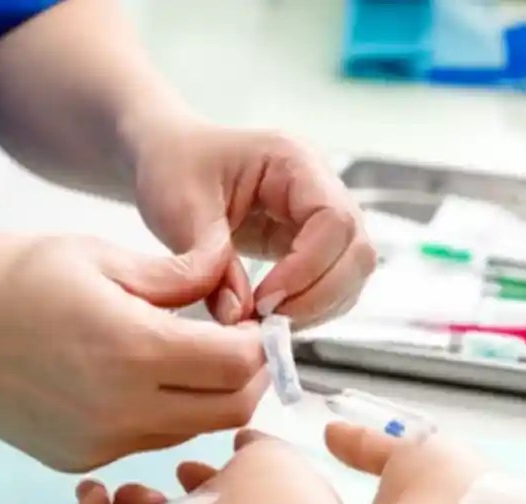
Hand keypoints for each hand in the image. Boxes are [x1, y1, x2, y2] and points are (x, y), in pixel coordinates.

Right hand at [0, 234, 268, 471]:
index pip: (240, 365)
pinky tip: (130, 378)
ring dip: (204, 398)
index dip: (260, 342)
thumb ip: (179, 276)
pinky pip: (145, 442)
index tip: (254, 321)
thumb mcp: (102, 256)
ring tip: (181, 355)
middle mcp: (122, 409)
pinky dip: (158, 414)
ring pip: (189, 431)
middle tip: (234, 343)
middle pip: (229, 412)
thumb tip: (232, 282)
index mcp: (134, 348)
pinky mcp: (78, 459)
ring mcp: (99, 443)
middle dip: (246, 379)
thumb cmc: (11, 277)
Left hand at [131, 121, 375, 328]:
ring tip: (266, 323)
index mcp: (294, 161)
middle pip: (356, 250)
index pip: (333, 220)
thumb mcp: (180, 208)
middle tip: (269, 322)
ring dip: (317, 307)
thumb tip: (239, 315)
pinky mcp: (309, 244)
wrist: (169, 158)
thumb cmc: (174, 165)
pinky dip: (310, 308)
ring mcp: (319, 217)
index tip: (264, 301)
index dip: (307, 269)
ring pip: (352, 273)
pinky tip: (271, 316)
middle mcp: (320, 186)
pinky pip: (332, 283)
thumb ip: (209, 261)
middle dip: (318, 296)